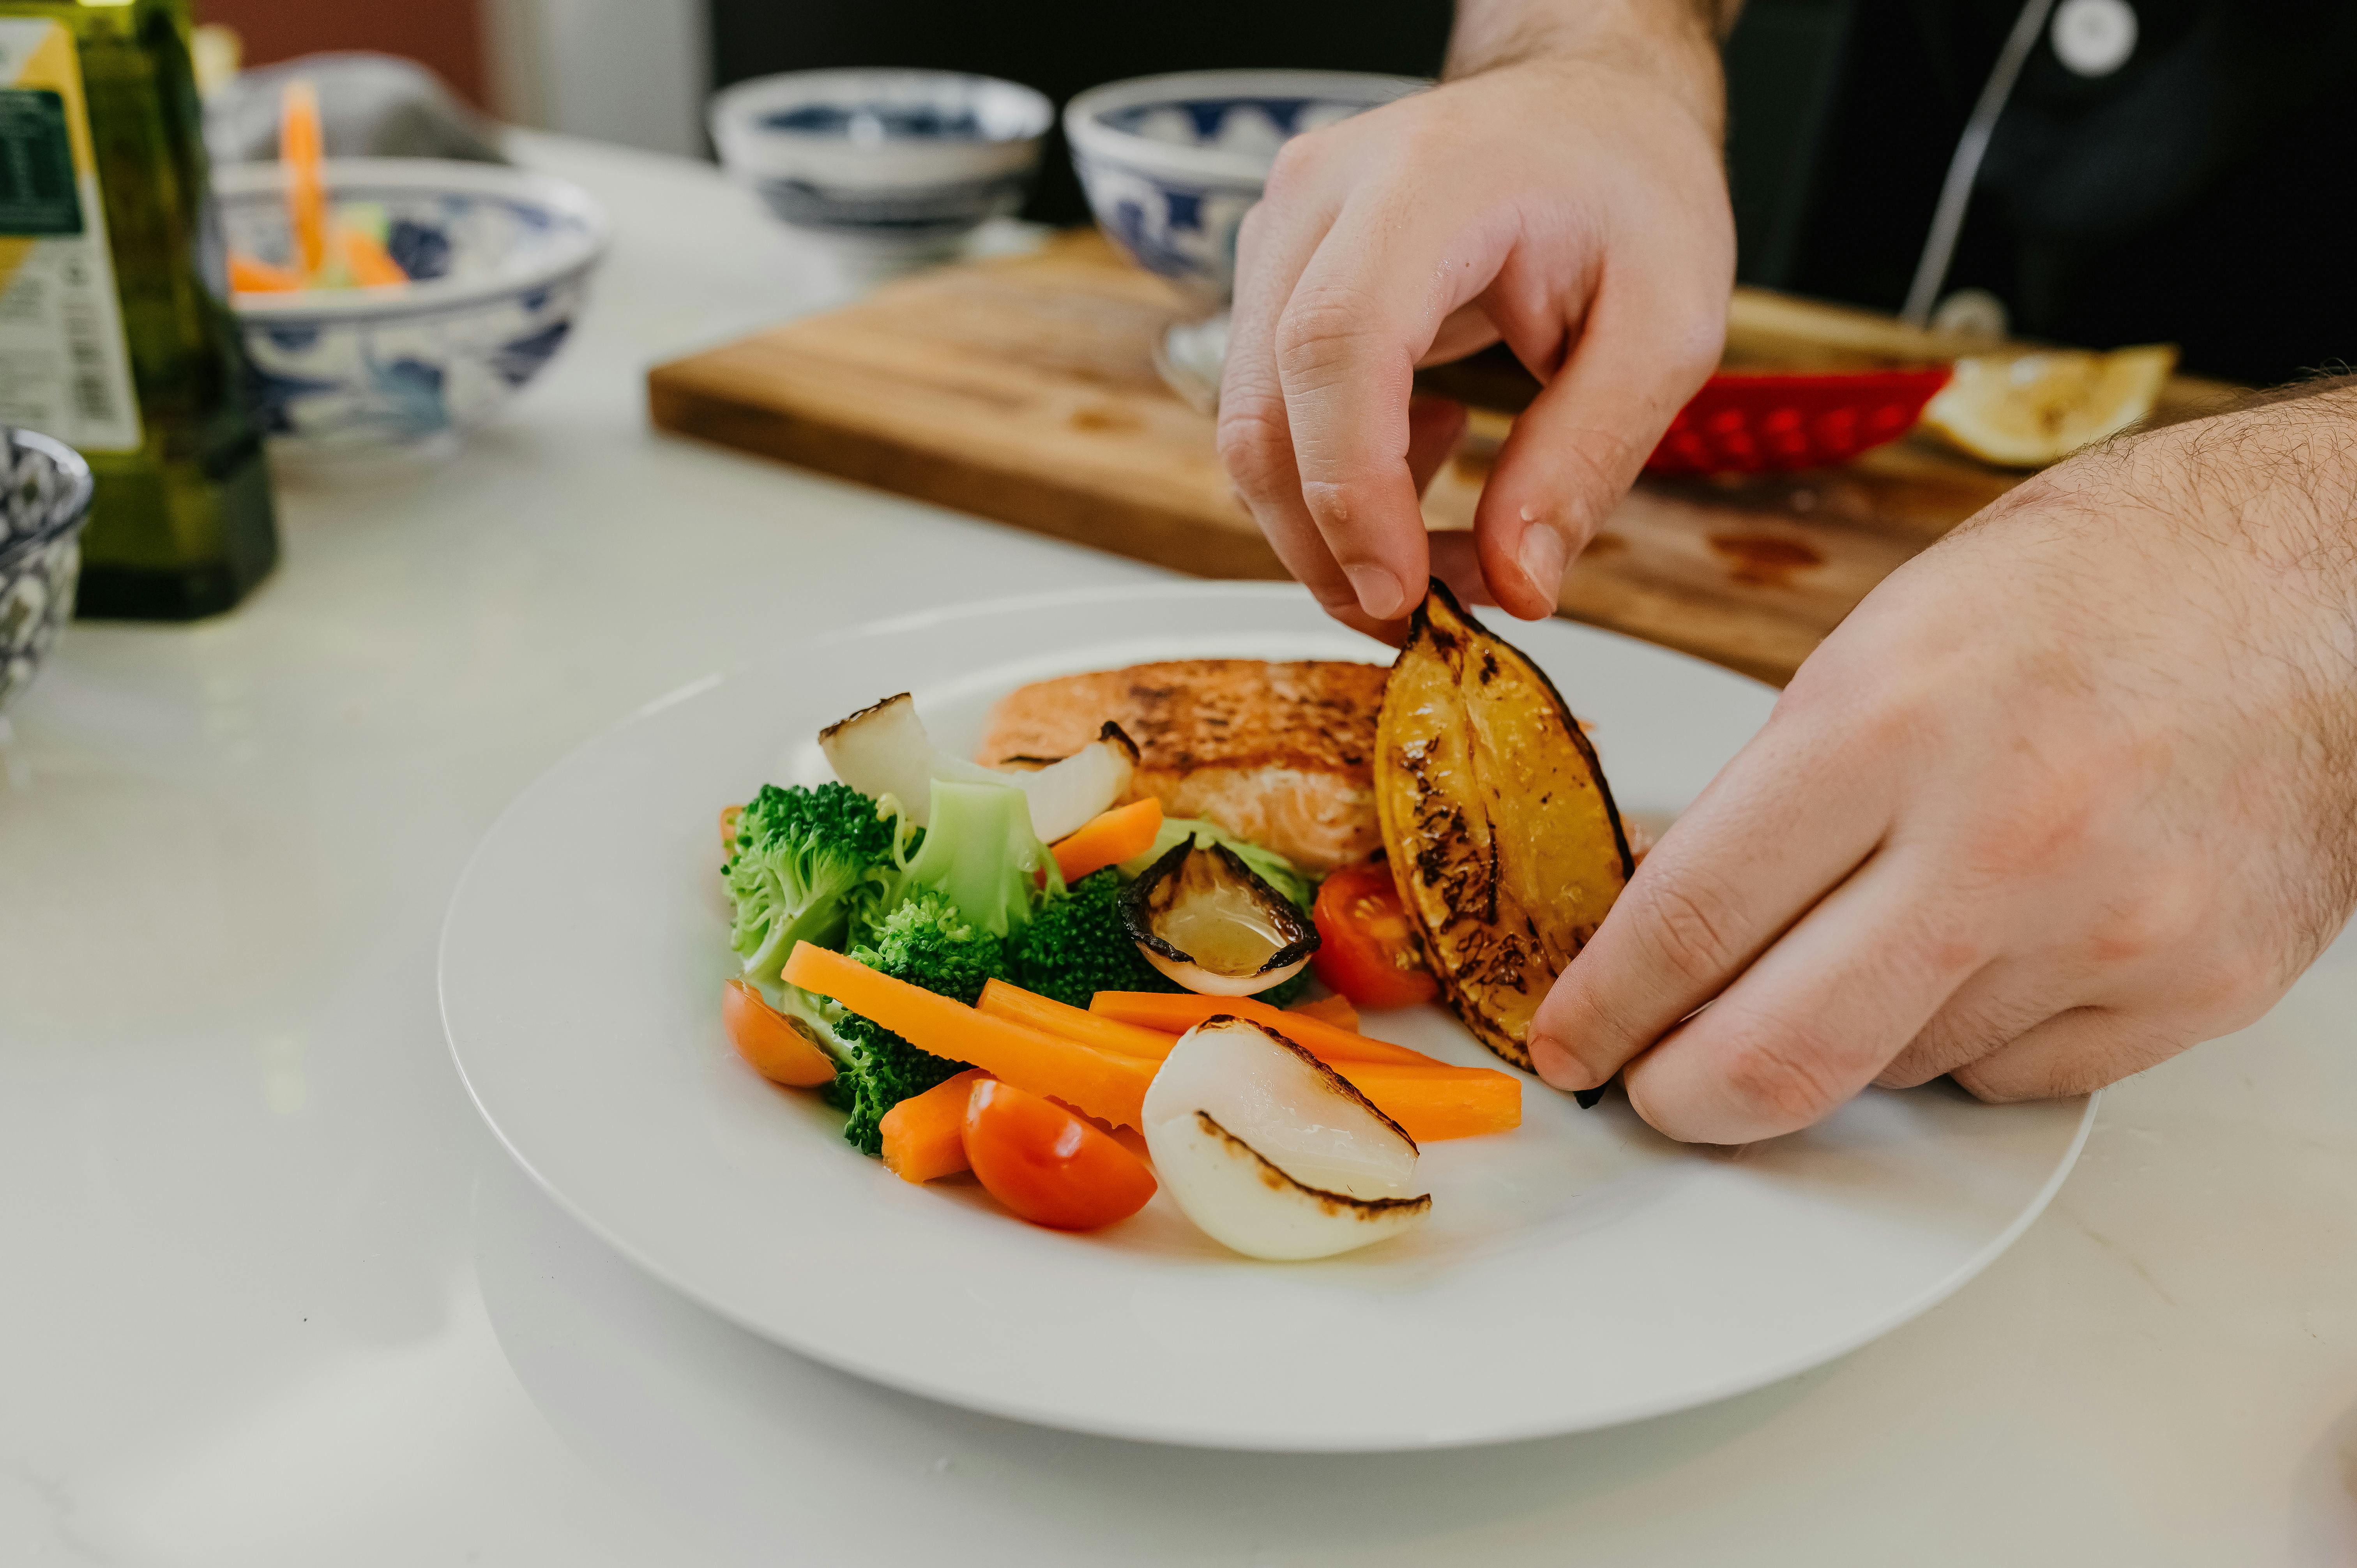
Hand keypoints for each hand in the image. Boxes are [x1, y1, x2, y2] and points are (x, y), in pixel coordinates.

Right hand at [1217, 5, 1734, 640]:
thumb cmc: (1631, 193)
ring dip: (1330, 523)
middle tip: (1419, 616)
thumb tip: (1517, 586)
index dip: (1351, 489)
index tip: (1402, 593)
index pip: (1337, 346)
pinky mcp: (1270, 276)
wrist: (1585, 107)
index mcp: (1427, 183)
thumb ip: (1587, 458)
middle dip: (1328, 542)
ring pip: (1250, 425)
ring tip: (1445, 534)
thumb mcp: (1667, 328)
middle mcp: (1321, 197)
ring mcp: (1279, 233)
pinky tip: (1425, 449)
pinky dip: (1333, 477)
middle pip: (1265, 406)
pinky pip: (1269, 410)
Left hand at [1530, 390, 2356, 1141]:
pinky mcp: (2190, 992)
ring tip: (1872, 945)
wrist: (2325, 587)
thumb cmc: (2101, 587)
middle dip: (1681, 1097)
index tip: (1567, 1041)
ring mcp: (2107, 932)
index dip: (1604, 1009)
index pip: (1690, 922)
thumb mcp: (1886, 645)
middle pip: (1775, 1054)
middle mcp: (2000, 840)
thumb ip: (1780, 794)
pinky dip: (1963, 1037)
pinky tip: (1988, 949)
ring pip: (1890, 1068)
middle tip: (1650, 1089)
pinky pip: (2009, 1075)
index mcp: (1889, 725)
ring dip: (1841, 1037)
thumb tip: (1680, 922)